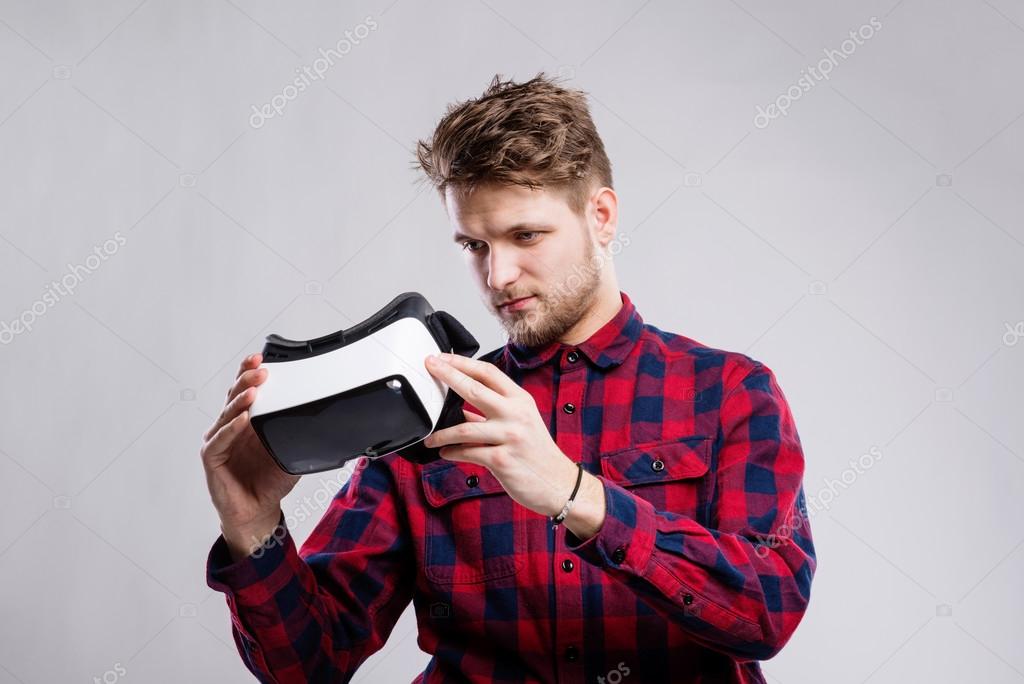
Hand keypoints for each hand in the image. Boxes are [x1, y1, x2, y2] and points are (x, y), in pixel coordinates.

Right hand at [200, 352, 300, 558]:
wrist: (258, 510)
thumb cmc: (270, 480)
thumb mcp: (289, 452)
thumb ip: (296, 433)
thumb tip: (321, 416)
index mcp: (247, 422)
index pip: (244, 391)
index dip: (248, 373)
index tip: (260, 358)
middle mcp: (230, 428)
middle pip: (234, 397)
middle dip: (246, 381)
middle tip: (261, 370)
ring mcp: (218, 441)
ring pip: (226, 415)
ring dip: (240, 402)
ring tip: (254, 391)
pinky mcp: (212, 459)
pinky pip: (220, 441)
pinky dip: (231, 430)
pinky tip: (242, 420)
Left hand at [422, 352, 581, 517]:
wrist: (558, 483)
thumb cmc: (537, 452)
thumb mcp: (521, 422)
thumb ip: (493, 412)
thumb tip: (459, 407)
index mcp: (521, 400)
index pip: (488, 372)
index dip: (463, 362)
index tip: (443, 358)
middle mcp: (516, 414)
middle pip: (474, 388)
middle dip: (447, 375)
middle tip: (429, 367)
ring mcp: (509, 436)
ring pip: (464, 427)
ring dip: (442, 433)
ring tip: (430, 438)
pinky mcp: (501, 460)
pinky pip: (468, 452)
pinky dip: (452, 452)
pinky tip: (445, 453)